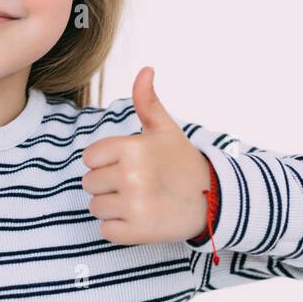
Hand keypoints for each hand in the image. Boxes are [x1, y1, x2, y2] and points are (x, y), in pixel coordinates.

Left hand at [81, 66, 212, 245]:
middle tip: (136, 185)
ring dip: (113, 207)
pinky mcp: (137, 231)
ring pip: (95, 207)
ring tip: (139, 201)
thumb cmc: (182, 162)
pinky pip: (106, 231)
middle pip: (89, 183)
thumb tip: (146, 69)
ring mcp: (134, 205)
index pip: (89, 158)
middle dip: (108, 185)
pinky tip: (139, 219)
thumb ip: (148, 102)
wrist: (213, 201)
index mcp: (132, 148)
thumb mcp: (166, 130)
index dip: (105, 162)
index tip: (128, 165)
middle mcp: (130, 176)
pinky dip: (118, 229)